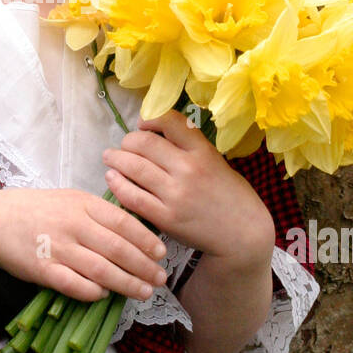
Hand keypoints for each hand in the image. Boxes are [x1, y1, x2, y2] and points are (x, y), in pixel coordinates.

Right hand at [0, 186, 169, 303]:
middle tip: (160, 278)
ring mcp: (57, 248)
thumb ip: (98, 211)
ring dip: (126, 283)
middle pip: (118, 249)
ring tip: (143, 291)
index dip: (146, 240)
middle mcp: (73, 225)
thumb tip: (132, 229)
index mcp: (82, 205)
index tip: (162, 253)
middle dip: (143, 266)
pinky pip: (74, 285)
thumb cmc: (36, 209)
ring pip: (101, 270)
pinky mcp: (43, 270)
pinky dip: (93, 292)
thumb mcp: (69, 198)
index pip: (123, 223)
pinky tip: (105, 296)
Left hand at [101, 110, 275, 273]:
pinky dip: (118, 184)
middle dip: (127, 141)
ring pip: (134, 167)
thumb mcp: (216, 162)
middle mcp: (188, 169)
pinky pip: (133, 197)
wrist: (242, 234)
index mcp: (203, 151)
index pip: (170, 121)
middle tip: (122, 145)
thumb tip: (155, 131)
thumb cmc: (229, 195)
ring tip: (109, 157)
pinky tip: (112, 178)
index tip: (142, 124)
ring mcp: (176, 194)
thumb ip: (190, 147)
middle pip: (144, 143)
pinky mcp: (166, 218)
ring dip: (116, 159)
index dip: (150, 118)